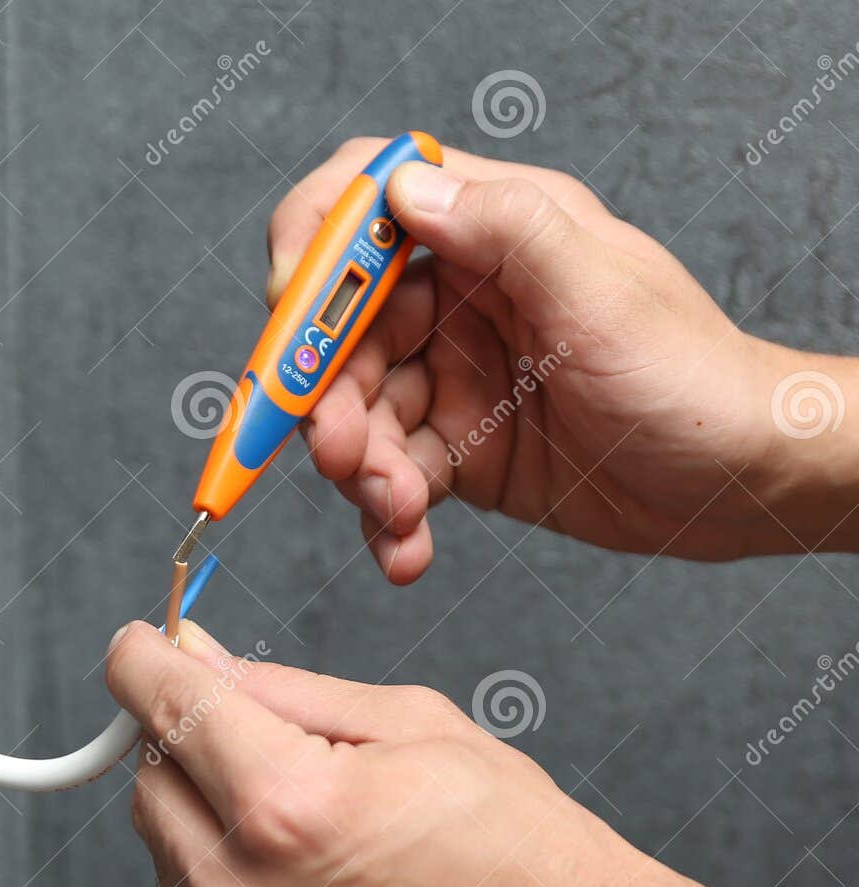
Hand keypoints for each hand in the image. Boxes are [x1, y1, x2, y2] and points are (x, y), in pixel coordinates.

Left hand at [106, 619, 858, 886]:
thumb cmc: (522, 849)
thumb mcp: (411, 724)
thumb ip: (280, 687)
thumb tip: (195, 653)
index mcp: (289, 805)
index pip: (161, 701)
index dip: (143, 656)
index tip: (143, 643)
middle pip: (149, 774)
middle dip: (185, 736)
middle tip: (254, 729)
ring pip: (162, 844)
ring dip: (202, 808)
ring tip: (306, 812)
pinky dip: (221, 872)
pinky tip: (303, 869)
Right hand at [269, 137, 858, 582]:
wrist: (737, 484)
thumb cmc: (692, 376)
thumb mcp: (601, 293)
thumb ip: (504, 230)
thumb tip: (403, 190)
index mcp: (493, 234)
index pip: (368, 206)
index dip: (315, 248)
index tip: (292, 310)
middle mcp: (459, 300)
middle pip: (340, 331)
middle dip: (324, 396)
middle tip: (341, 453)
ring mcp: (450, 379)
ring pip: (353, 415)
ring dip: (357, 471)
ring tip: (397, 512)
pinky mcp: (454, 451)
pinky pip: (388, 480)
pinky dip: (384, 520)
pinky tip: (407, 552)